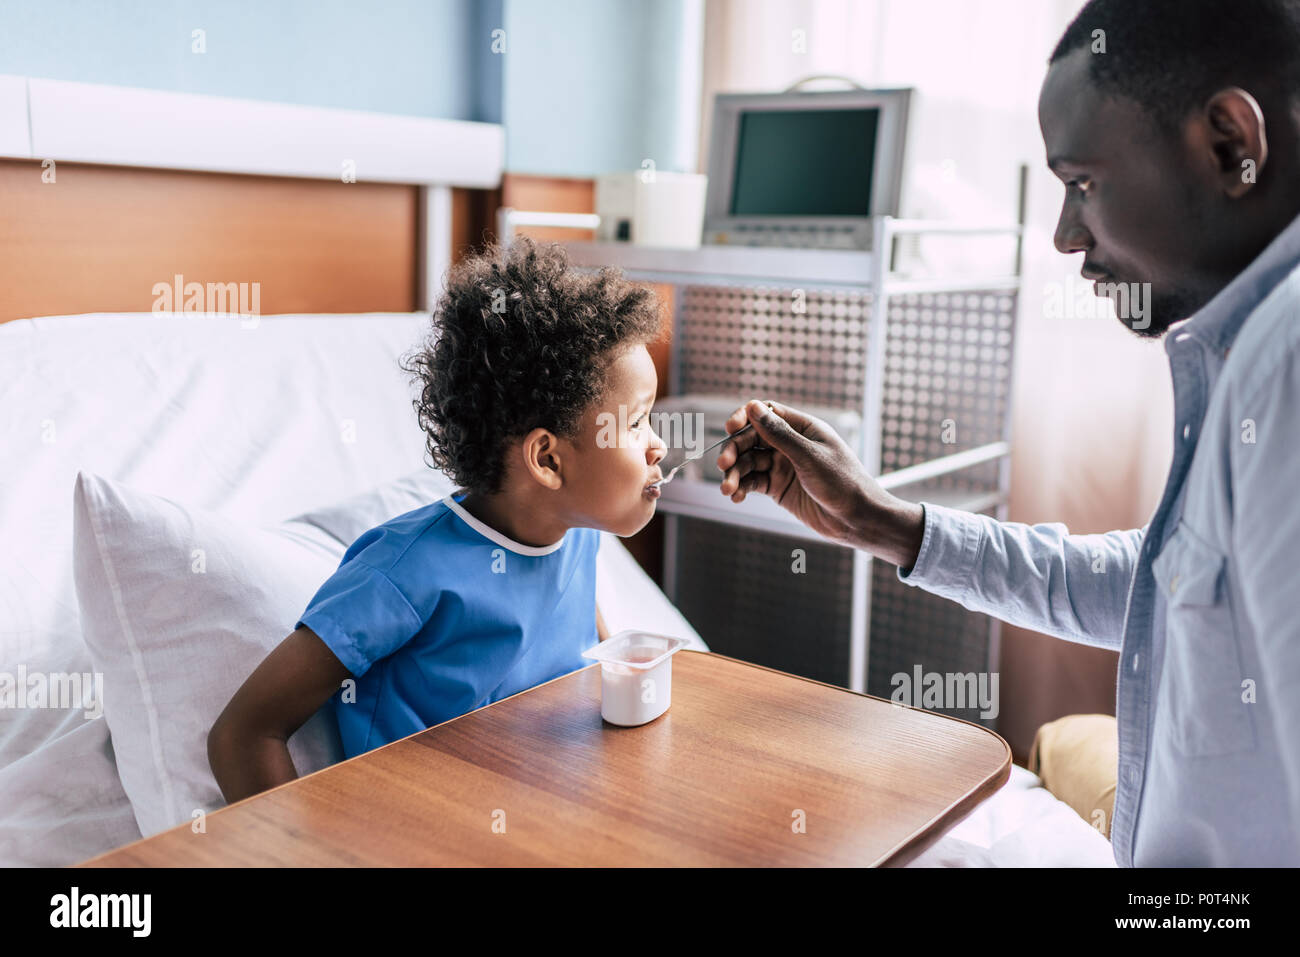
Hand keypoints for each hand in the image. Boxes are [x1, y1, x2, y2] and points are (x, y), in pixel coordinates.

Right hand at [715, 399, 924, 567]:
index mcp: (803, 428)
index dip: (745, 418)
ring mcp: (783, 466)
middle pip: (752, 439)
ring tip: (728, 489)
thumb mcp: (809, 456)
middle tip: (723, 464)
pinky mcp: (778, 488)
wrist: (857, 520)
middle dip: (735, 450)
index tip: (731, 428)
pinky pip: (753, 483)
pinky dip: (742, 488)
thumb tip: (753, 407)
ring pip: (749, 463)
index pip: (767, 413)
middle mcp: (790, 445)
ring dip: (735, 473)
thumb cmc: (843, 483)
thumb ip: (779, 433)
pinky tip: (736, 496)